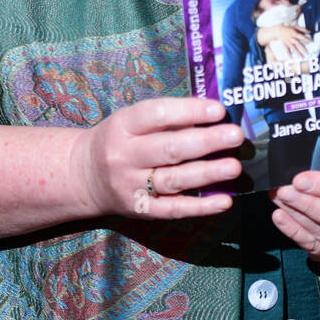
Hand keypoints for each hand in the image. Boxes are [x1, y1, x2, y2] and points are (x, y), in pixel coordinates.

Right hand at [71, 96, 243, 220]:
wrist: (83, 176)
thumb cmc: (118, 140)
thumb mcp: (131, 121)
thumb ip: (166, 118)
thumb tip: (213, 115)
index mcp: (122, 126)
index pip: (157, 114)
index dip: (189, 111)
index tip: (219, 110)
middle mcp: (124, 156)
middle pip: (169, 148)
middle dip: (206, 141)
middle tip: (235, 135)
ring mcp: (131, 185)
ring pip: (174, 180)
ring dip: (207, 173)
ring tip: (234, 167)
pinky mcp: (140, 210)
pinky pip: (173, 209)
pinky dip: (200, 207)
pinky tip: (224, 200)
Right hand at [255, 23, 311, 56]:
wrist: (278, 31)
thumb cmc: (288, 28)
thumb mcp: (295, 27)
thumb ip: (303, 29)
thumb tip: (310, 31)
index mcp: (295, 34)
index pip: (302, 37)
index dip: (307, 39)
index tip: (312, 42)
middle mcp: (292, 38)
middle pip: (298, 44)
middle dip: (303, 49)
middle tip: (307, 53)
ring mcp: (288, 42)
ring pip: (294, 48)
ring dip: (298, 53)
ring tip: (302, 57)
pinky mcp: (285, 44)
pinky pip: (287, 50)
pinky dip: (289, 54)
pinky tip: (291, 58)